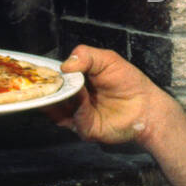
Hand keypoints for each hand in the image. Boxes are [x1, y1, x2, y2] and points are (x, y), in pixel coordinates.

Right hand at [46, 45, 164, 145]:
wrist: (147, 106)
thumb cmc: (129, 82)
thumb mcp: (107, 60)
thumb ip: (85, 56)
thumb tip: (64, 65)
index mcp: (75, 82)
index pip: (54, 78)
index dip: (46, 74)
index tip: (38, 68)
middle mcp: (72, 99)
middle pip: (51, 94)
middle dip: (47, 86)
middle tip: (45, 78)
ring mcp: (77, 115)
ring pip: (57, 108)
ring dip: (58, 97)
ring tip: (63, 85)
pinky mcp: (85, 128)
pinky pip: (73, 118)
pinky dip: (75, 107)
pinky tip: (81, 96)